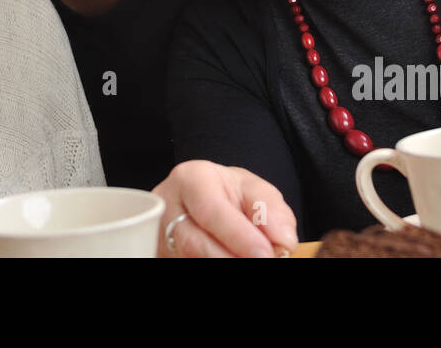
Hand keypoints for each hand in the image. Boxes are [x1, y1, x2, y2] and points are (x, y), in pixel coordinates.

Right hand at [152, 160, 298, 257]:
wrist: (200, 200)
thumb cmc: (226, 194)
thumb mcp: (253, 190)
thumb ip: (271, 211)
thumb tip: (283, 240)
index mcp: (191, 179)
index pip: (211, 210)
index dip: (238, 236)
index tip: (265, 254)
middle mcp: (167, 205)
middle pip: (194, 243)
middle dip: (231, 258)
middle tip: (262, 261)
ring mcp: (157, 234)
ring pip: (187, 257)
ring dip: (222, 263)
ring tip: (249, 259)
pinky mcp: (159, 254)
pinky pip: (182, 262)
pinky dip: (208, 263)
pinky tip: (231, 259)